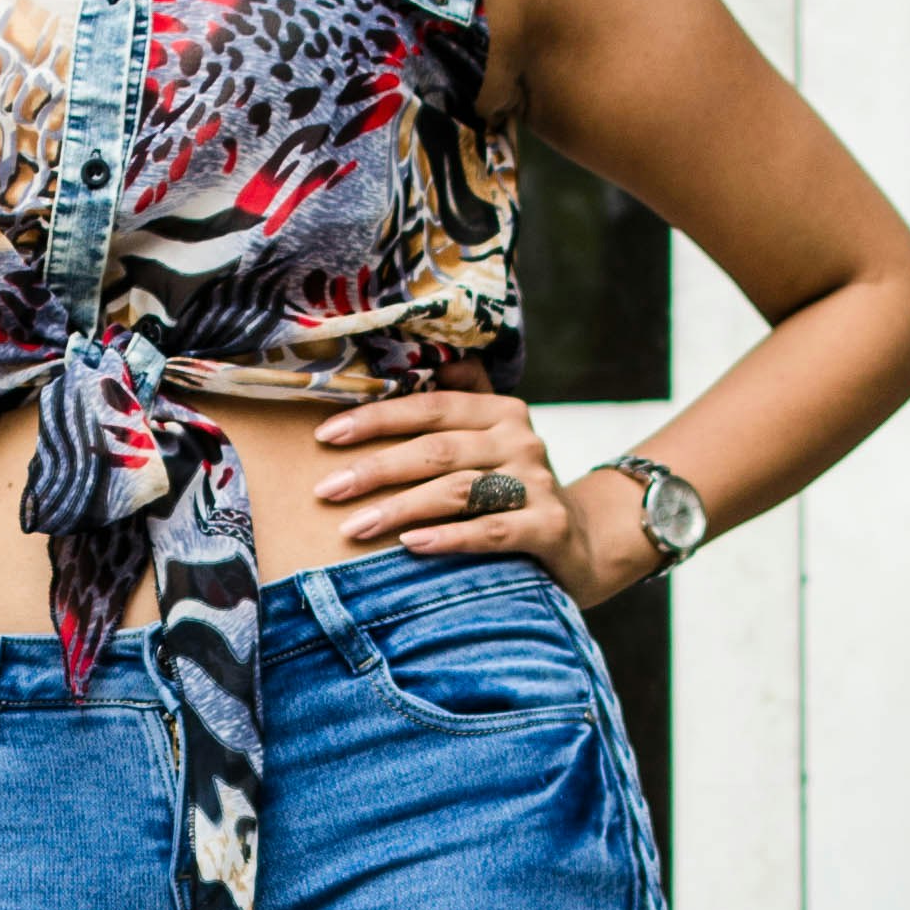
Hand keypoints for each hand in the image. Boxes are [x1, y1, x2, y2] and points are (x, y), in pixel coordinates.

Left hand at [312, 384, 662, 613]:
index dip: (376, 419)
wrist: (583, 542)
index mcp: (499, 412)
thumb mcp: (488, 441)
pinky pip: (491, 531)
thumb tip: (411, 364)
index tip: (326, 437)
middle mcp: (521, 440)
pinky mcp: (550, 527)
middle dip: (376, 469)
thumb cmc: (513, 490)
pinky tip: (411, 545)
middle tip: (327, 490)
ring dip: (400, 508)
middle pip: (437, 449)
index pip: (429, 406)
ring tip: (353, 527)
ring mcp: (538, 484)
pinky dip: (449, 537)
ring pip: (458, 490)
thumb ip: (456, 401)